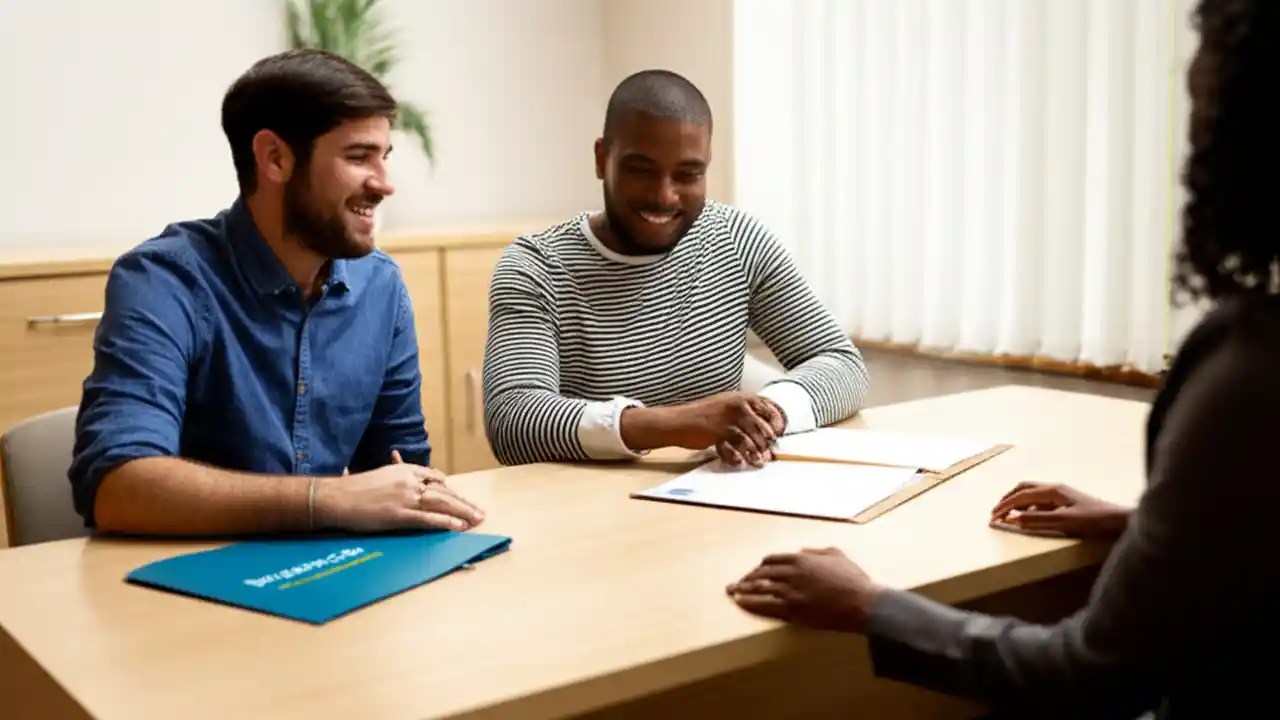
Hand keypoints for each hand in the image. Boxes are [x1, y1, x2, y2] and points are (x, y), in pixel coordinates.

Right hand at [314, 463, 484, 531]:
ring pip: (442, 504)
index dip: (452, 491)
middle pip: (444, 491)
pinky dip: (446, 522)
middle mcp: (410, 481)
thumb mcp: (382, 474)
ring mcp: (406, 497)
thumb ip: (399, 474)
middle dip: (464, 503)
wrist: (336, 497)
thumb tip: (411, 476)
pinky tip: (459, 526)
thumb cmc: (355, 488)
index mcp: (405, 469)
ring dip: (463, 512)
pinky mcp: (400, 515)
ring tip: (477, 520)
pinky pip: (429, 519)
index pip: (436, 479)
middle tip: (479, 512)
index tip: (461, 499)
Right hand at [675, 392, 783, 466]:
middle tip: (769, 454)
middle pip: (761, 427)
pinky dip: (737, 457)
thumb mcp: (726, 407)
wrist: (678, 421)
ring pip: (749, 440)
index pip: (767, 407)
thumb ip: (745, 415)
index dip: (776, 422)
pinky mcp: (718, 432)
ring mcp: (727, 419)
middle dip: (766, 443)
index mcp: (741, 397)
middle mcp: (736, 406)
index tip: (778, 435)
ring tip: (758, 462)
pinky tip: (739, 462)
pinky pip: (734, 448)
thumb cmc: (704, 416)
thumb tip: (767, 433)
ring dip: (755, 453)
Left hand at [726, 547, 882, 632]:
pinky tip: (740, 603)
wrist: (862, 603)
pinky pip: (765, 606)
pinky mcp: (792, 610)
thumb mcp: (837, 555)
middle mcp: (791, 573)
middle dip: (747, 577)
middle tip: (737, 582)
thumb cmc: (853, 579)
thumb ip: (817, 551)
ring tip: (731, 591)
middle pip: (761, 574)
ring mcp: (790, 592)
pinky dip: (750, 603)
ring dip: (742, 589)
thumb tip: (802, 550)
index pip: (772, 559)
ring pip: (759, 589)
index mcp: (801, 559)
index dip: (761, 565)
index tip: (756, 571)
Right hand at [990, 482, 1129, 538]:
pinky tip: (1027, 518)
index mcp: (1051, 490)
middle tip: (996, 512)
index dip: (1004, 507)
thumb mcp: (1063, 522)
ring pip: (1030, 494)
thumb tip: (1012, 520)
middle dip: (1006, 499)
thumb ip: (1036, 521)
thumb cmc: (1093, 520)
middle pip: (1022, 489)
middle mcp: (1053, 488)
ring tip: (1007, 515)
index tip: (993, 518)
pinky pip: (1039, 501)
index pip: (1020, 496)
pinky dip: (1028, 508)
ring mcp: (1060, 494)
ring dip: (1016, 503)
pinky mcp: (1065, 501)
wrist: (1118, 520)